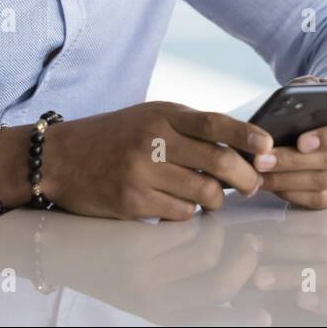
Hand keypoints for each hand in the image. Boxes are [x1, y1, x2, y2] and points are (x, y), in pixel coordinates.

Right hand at [32, 102, 272, 220]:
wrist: (58, 157)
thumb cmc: (112, 136)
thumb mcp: (149, 116)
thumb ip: (188, 127)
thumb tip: (240, 146)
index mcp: (161, 114)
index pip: (214, 123)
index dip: (247, 136)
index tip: (268, 147)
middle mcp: (152, 140)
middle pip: (217, 162)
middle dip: (245, 177)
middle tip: (253, 184)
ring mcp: (141, 172)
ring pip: (203, 194)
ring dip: (218, 200)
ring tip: (215, 197)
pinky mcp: (132, 202)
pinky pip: (180, 213)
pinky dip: (189, 213)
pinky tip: (181, 205)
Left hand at [254, 75, 326, 208]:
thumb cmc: (324, 104)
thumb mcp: (318, 89)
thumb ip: (306, 90)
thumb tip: (286, 102)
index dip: (326, 138)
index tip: (300, 142)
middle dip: (293, 162)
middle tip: (262, 160)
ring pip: (324, 184)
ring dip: (288, 181)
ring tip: (261, 174)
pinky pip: (321, 201)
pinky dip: (294, 195)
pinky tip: (273, 186)